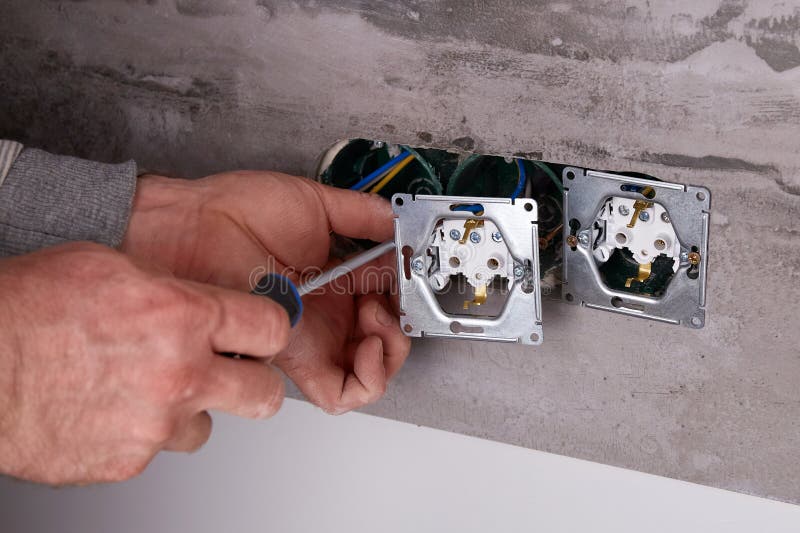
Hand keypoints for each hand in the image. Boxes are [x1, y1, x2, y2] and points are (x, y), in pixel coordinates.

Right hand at [0, 243, 289, 484]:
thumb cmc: (28, 308)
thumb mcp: (113, 267)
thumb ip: (172, 289)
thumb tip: (201, 301)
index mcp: (183, 316)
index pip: (273, 329)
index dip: (271, 329)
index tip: (264, 332)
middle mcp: (180, 374)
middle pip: (264, 393)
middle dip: (253, 382)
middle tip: (235, 373)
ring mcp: (155, 424)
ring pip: (205, 427)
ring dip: (188, 411)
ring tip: (146, 391)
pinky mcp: (127, 461)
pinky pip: (155, 450)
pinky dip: (141, 434)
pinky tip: (110, 410)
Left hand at [121, 172, 410, 412]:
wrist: (191, 227)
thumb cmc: (233, 213)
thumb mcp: (313, 204)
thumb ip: (360, 213)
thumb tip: (397, 220)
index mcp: (332, 281)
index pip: (383, 303)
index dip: (402, 298)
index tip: (407, 277)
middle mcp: (324, 314)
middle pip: (379, 344)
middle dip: (398, 328)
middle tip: (389, 302)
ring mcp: (311, 339)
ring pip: (366, 375)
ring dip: (388, 353)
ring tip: (376, 320)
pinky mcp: (295, 359)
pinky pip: (340, 394)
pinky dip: (368, 380)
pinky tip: (368, 347)